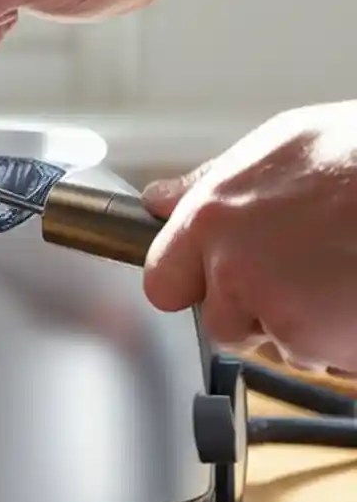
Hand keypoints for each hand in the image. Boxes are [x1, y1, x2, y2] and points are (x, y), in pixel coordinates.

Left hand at [141, 101, 356, 373]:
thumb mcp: (283, 144)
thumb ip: (213, 182)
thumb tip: (162, 200)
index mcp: (214, 219)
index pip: (163, 281)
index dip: (190, 283)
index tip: (210, 279)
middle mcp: (236, 271)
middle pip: (222, 324)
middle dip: (254, 312)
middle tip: (302, 276)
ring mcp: (281, 313)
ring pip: (279, 345)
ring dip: (305, 327)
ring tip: (344, 275)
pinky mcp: (325, 345)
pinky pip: (327, 358)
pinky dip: (345, 340)